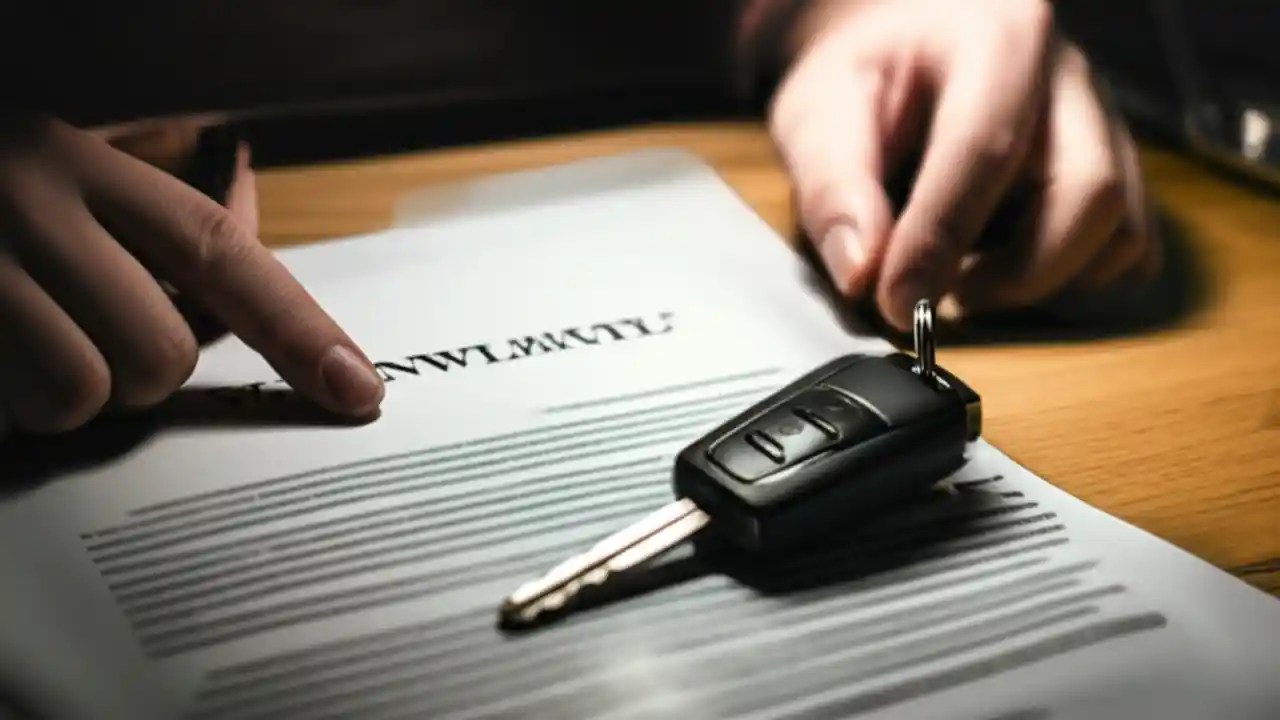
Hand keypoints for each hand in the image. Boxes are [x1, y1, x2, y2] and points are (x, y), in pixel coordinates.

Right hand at [0, 115, 383, 433]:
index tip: (357, 389)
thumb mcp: (50, 162)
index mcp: (74, 158)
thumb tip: (241, 312)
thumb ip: (142, 224)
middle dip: (136, 375)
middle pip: (157, 354)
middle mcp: (23, 204)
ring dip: (53, 400)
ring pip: (76, 398)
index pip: (219, 252)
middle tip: (80, 339)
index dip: (297, 326)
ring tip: (8, 347)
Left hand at [766, 0, 1159, 328]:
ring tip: (969, 280)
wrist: (900, 42)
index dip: (940, 239)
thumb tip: (863, 270)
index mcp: (998, 36)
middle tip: (940, 298)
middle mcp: (1069, 74)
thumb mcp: (819, 112)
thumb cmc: (864, 72)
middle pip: (1090, 192)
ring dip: (1048, 284)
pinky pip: (1130, 245)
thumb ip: (834, 188)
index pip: (986, 148)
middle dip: (1016, 274)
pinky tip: (1009, 268)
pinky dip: (1075, 281)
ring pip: (1122, 229)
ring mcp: (1104, 120)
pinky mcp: (1115, 165)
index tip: (896, 299)